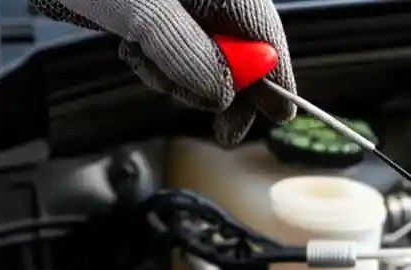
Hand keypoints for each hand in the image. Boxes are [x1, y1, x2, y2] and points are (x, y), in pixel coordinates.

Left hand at [32, 0, 295, 145]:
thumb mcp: (141, 9)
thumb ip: (184, 52)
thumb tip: (222, 93)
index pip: (263, 31)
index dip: (275, 76)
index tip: (278, 116)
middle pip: (235, 49)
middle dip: (214, 83)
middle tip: (211, 116)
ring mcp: (173, 6)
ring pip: (197, 56)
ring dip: (173, 73)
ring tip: (140, 56)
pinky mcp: (147, 10)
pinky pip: (166, 48)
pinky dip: (154, 60)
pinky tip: (131, 48)